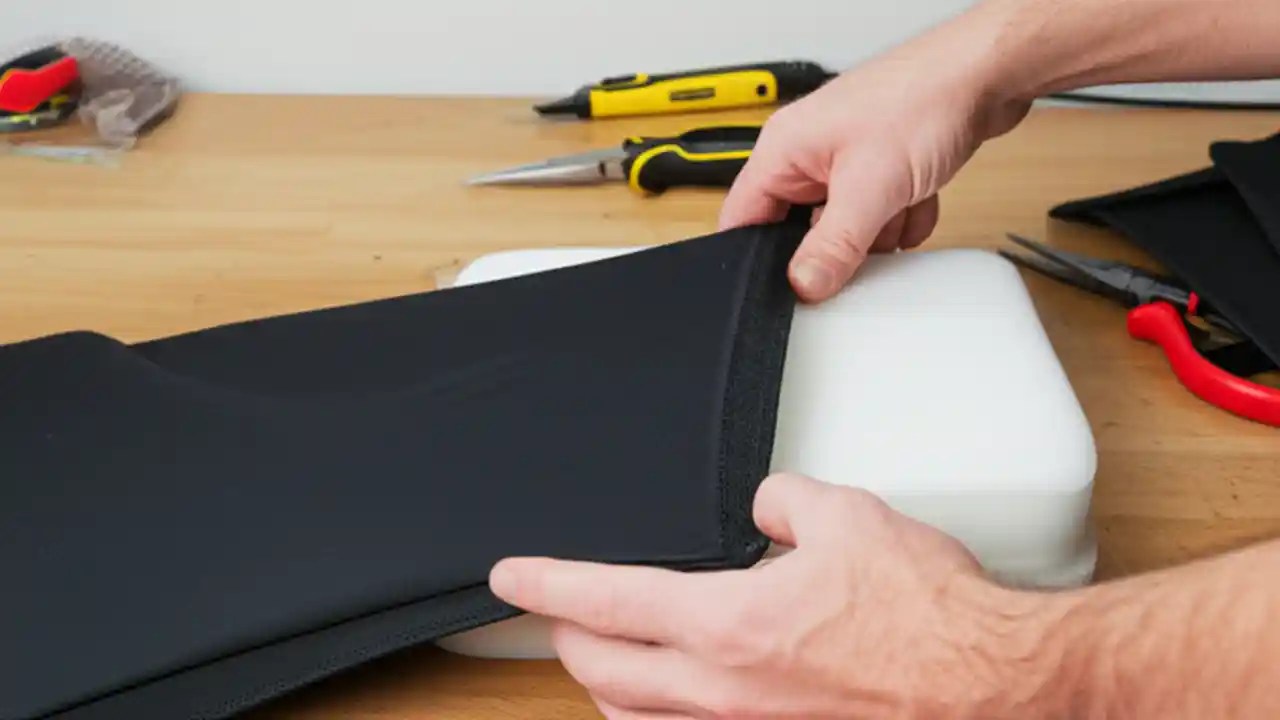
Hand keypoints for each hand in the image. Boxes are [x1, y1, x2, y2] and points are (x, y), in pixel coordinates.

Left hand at [488, 473, 1056, 718]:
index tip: (511, 576)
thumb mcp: (848, 517)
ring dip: (609, 687)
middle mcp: (723, 696)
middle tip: (560, 614)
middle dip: (568, 637)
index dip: (546, 584)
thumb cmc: (931, 618)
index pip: (604, 601)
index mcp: (728, 627)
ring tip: (608, 661)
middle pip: (601, 672)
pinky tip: (679, 706)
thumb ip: (784, 502)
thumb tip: (764, 509)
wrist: (996, 689)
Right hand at [718, 7, 1031, 302]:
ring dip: (875, 234)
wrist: (985, 75)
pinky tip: (918, 205)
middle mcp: (809, 153)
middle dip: (831, 247)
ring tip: (897, 214)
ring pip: (844, 226)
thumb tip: (803, 285)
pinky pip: (879, 215)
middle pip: (798, 228)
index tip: (780, 290)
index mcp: (783, 150)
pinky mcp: (883, 165)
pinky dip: (901, 219)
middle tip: (853, 254)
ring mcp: (847, 159)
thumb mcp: (869, 188)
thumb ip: (833, 245)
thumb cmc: (922, 99)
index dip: (754, 258)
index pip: (742, 217)